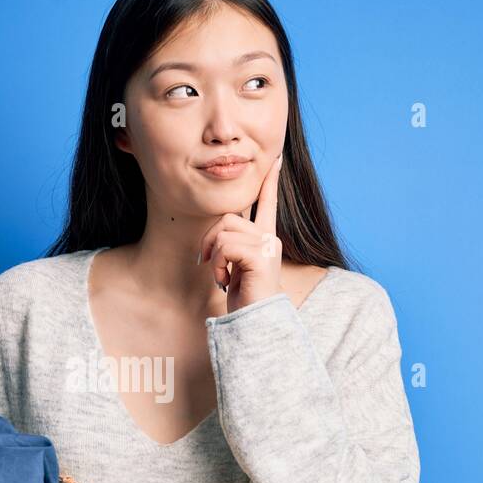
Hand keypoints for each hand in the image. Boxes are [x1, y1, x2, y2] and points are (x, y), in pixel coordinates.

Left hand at [199, 152, 284, 312]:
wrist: (254, 323)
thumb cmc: (244, 299)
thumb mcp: (234, 267)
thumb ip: (232, 246)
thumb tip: (219, 233)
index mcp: (265, 239)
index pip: (267, 203)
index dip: (270, 181)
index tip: (276, 159)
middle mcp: (270, 238)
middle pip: (228, 217)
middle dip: (209, 240)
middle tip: (207, 264)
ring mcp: (267, 246)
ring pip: (223, 231)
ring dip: (213, 256)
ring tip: (221, 276)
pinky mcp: (260, 256)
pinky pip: (224, 247)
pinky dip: (217, 264)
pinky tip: (224, 280)